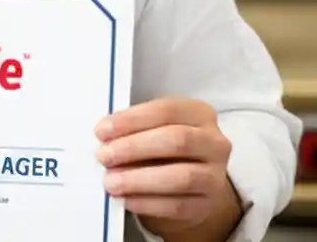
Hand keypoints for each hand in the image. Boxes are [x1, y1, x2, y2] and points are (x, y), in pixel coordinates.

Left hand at [95, 98, 241, 240]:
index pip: (167, 110)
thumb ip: (133, 129)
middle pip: (177, 141)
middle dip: (135, 148)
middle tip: (104, 156)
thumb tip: (104, 138)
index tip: (102, 131)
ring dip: (140, 180)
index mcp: (199, 113)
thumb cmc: (164, 149)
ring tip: (111, 182)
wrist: (192, 185)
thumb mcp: (154, 129)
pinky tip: (125, 199)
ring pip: (181, 177)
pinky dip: (147, 203)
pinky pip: (177, 206)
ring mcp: (214, 176)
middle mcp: (214, 143)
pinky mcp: (206, 205)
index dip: (132, 120)